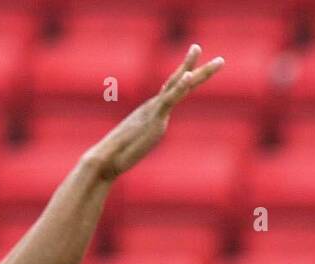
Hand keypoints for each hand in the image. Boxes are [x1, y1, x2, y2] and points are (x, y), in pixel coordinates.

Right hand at [83, 44, 223, 180]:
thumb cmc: (116, 157)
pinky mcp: (153, 119)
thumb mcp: (134, 148)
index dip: (183, 77)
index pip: (171, 91)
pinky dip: (179, 87)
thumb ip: (138, 143)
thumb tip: (133, 151)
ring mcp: (154, 111)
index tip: (192, 66)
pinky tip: (189, 76)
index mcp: (151, 112)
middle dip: (196, 67)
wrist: (105, 160)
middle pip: (178, 82)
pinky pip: (169, 99)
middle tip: (209, 52)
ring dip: (196, 71)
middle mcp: (154, 107)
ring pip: (179, 85)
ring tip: (208, 55)